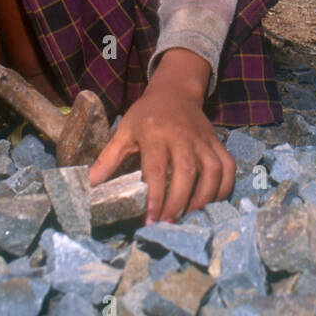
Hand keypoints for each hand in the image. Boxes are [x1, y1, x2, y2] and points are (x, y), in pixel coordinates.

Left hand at [89, 49, 234, 222]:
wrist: (175, 91)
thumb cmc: (146, 114)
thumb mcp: (124, 131)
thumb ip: (107, 159)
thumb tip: (87, 185)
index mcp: (154, 134)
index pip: (157, 170)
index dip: (155, 197)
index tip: (149, 221)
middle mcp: (181, 136)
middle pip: (186, 173)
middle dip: (177, 203)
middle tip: (167, 224)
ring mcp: (203, 140)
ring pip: (212, 171)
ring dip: (202, 198)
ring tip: (188, 217)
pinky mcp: (216, 142)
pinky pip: (228, 166)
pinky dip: (224, 187)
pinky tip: (211, 202)